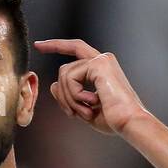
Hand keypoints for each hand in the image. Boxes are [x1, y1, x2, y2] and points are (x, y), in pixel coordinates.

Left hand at [34, 39, 150, 135]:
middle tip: (71, 114)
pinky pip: (70, 78)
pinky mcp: (98, 64)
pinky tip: (91, 103)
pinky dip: (74, 95)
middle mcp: (102, 59)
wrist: (129, 123)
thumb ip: (68, 96)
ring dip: (69, 99)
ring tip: (86, 112)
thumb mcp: (84, 109)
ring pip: (64, 75)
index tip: (38, 45)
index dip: (56, 45)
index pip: (75, 49)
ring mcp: (101, 59)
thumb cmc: (114, 120)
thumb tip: (53, 85)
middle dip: (61, 91)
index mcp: (102, 68)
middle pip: (65, 67)